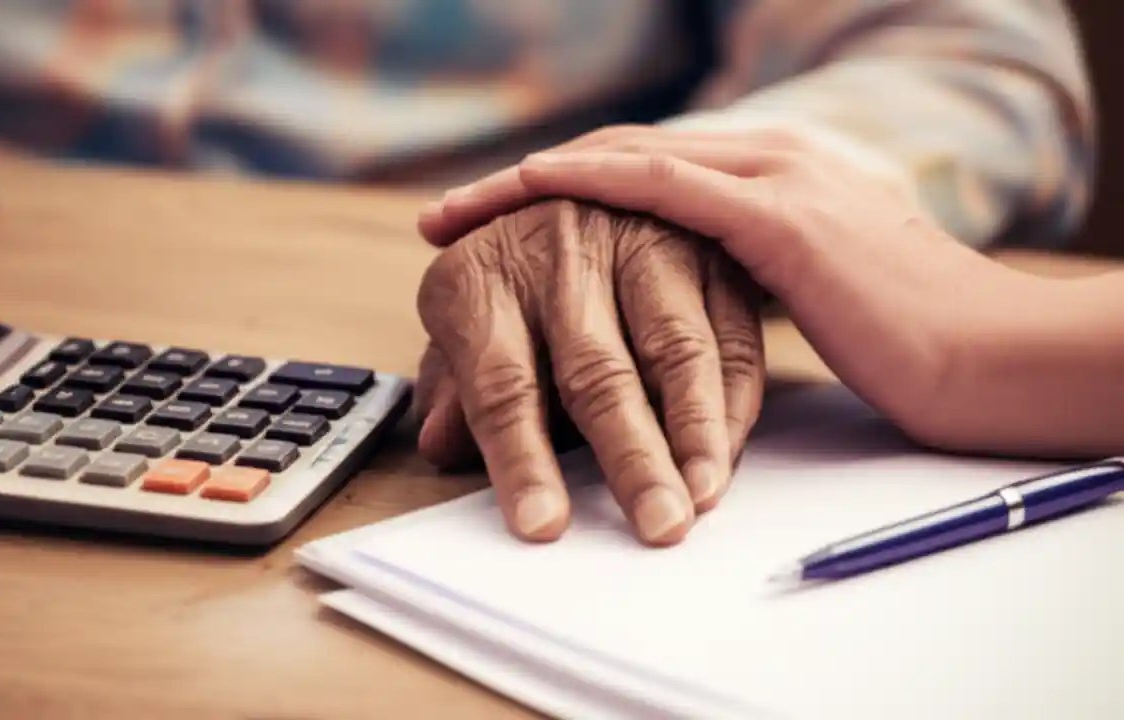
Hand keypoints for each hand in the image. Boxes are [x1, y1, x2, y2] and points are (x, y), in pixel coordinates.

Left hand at [415, 200, 764, 545]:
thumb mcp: (469, 321)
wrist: (587, 184)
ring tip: (702, 498)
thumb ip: (457, 389)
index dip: (520, 458)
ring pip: (677, 349)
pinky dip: (732, 402)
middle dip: (631, 457)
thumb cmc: (515, 280)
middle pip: (598, 370)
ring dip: (696, 432)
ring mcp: (643, 242)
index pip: (500, 383)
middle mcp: (562, 248)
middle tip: (657, 526)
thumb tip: (441, 448)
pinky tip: (726, 456)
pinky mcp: (707, 250)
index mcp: (484, 276)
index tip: (541, 524)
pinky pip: (730, 336)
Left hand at [431, 125, 1015, 445]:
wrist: (987, 358)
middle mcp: (771, 159)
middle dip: (523, 184)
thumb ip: (746, 287)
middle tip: (449, 213)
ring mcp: (776, 178)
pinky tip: (534, 189)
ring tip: (460, 210)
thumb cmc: (904, 346)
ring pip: (626, 162)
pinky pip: (665, 186)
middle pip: (619, 157)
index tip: (492, 220)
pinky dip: (591, 183)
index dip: (563, 189)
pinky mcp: (781, 216)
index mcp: (775, 178)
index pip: (646, 172)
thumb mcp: (813, 298)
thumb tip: (680, 321)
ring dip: (533, 182)